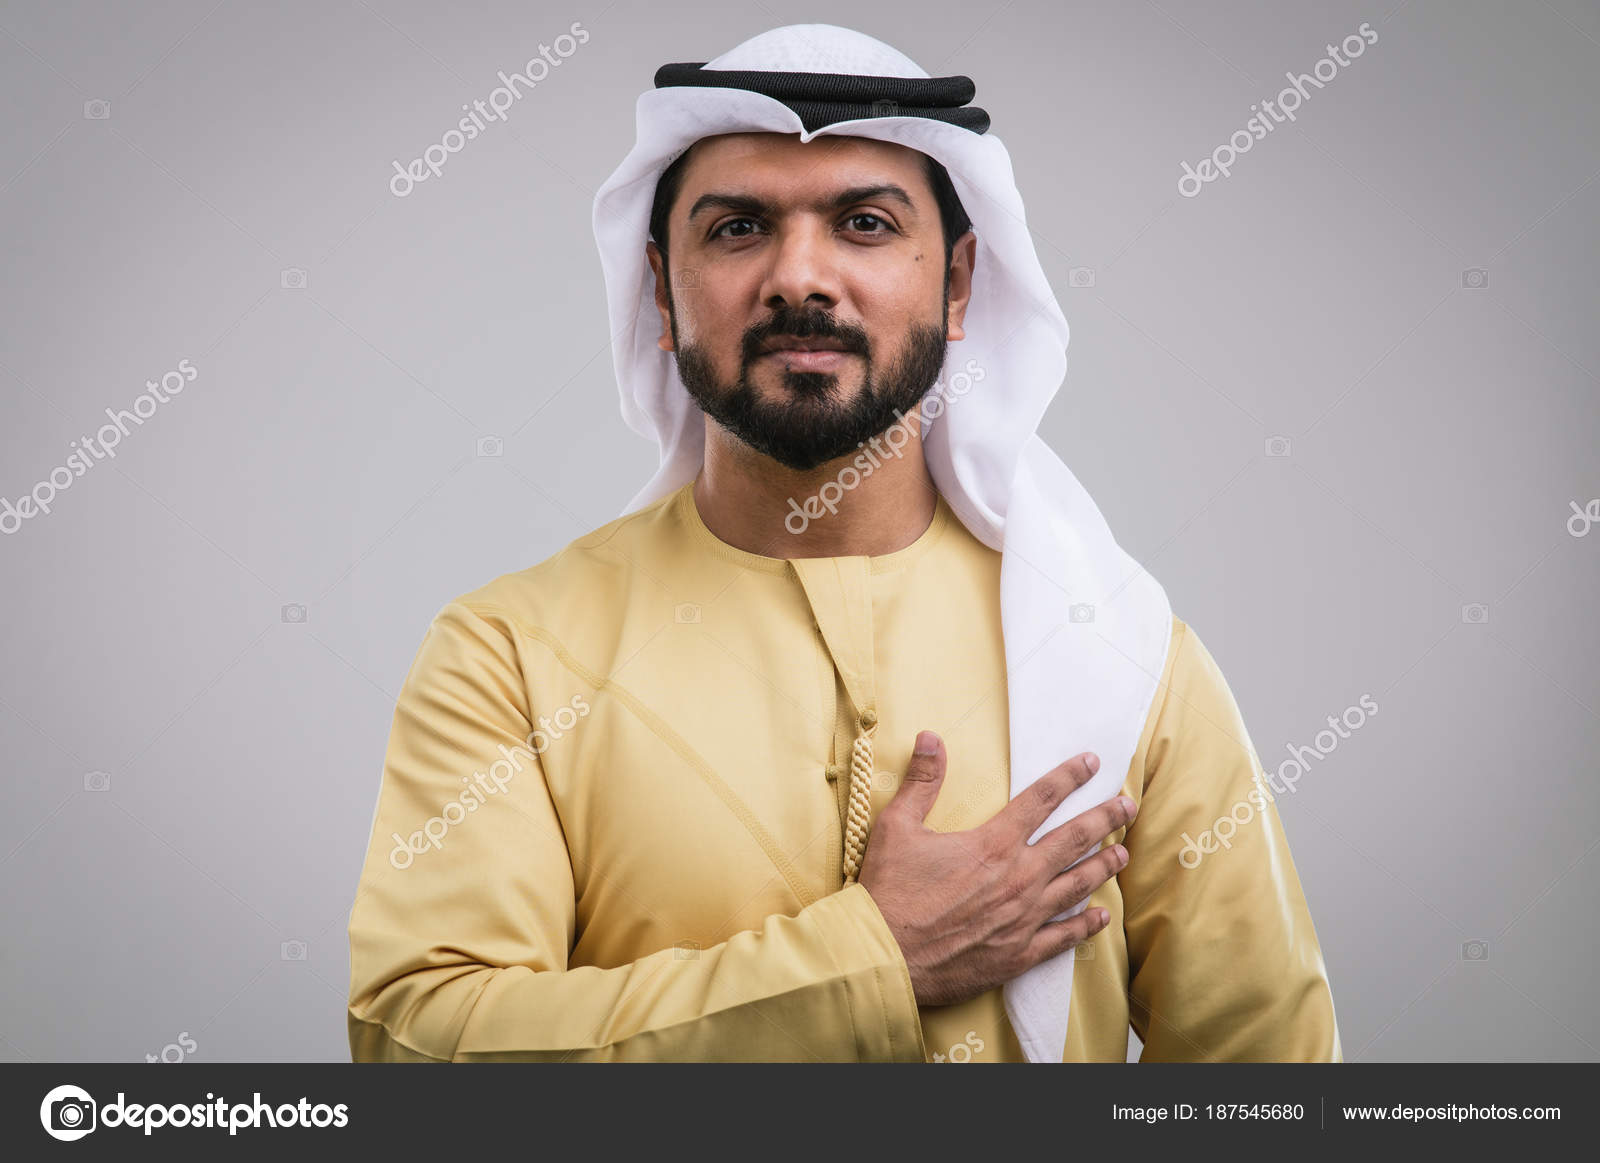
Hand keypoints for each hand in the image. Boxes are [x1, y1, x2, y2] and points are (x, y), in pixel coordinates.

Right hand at [857, 730, 1134, 1006]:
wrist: (885, 956)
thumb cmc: (889, 890)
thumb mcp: (896, 826)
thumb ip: (922, 781)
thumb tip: (930, 737)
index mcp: (993, 844)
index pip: (1041, 799)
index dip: (1068, 776)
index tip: (1091, 762)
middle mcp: (1018, 877)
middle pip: (1074, 840)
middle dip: (1104, 818)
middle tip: (1127, 805)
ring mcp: (1023, 918)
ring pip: (1077, 886)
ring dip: (1103, 866)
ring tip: (1123, 854)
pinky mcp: (1019, 953)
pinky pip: (1063, 936)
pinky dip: (1086, 925)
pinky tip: (1101, 916)